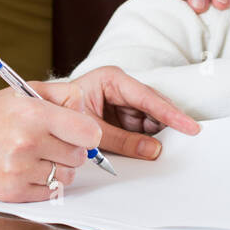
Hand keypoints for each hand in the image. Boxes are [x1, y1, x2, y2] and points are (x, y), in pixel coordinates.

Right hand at [0, 87, 102, 201]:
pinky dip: (46, 183)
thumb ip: (59, 95)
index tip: (80, 131)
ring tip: (40, 156)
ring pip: (68, 176)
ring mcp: (21, 170)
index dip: (87, 131)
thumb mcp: (20, 93)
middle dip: (72, 149)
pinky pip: (51, 192)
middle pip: (80, 155)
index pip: (87, 131)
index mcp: (33, 113)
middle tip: (53, 142)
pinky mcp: (14, 193)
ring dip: (60, 168)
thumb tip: (85, 111)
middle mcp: (28, 142)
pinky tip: (29, 170)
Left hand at [36, 67, 200, 153]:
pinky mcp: (121, 116)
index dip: (170, 113)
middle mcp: (119, 87)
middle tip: (187, 141)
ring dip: (155, 135)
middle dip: (166, 125)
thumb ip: (122, 140)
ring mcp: (121, 102)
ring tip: (167, 150)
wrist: (39, 115)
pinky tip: (151, 150)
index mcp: (111, 79)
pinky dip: (146, 140)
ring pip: (149, 119)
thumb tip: (154, 150)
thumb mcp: (92, 128)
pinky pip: (140, 128)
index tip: (190, 126)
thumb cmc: (59, 113)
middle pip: (152, 107)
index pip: (147, 96)